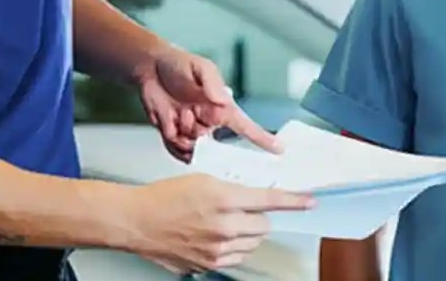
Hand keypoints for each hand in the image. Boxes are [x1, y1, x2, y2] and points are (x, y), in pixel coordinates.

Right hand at [130, 173, 314, 274]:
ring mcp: (216, 250)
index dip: (293, 201)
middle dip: (260, 217)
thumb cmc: (164, 197)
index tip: (309, 201)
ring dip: (248, 234)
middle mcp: (224, 227)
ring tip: (226, 223)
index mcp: (224, 199)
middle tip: (244, 210)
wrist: (136, 221)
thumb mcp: (204, 180)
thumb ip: (233, 189)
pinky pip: (235, 258)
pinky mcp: (208, 265)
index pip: (269, 200)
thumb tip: (254, 197)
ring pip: (252, 244)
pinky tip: (217, 237)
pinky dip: (234, 248)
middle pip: (264, 226)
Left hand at [138, 44, 281, 161]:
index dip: (262, 139)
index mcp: (221, 107)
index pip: (245, 126)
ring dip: (184, 135)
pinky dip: (173, 144)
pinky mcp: (174, 135)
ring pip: (195, 150)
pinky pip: (178, 152)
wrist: (150, 68)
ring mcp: (192, 130)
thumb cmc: (179, 64)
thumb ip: (213, 83)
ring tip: (177, 111)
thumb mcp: (200, 67)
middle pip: (216, 145)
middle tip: (189, 112)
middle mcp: (209, 122)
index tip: (279, 149)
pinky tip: (170, 124)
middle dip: (201, 134)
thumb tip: (223, 100)